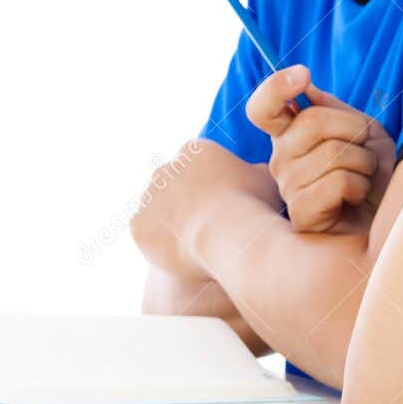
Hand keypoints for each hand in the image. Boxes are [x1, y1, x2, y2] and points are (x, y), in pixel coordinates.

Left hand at [130, 139, 278, 277]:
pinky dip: (161, 244)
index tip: (223, 204)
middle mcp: (165, 168)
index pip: (197, 165)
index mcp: (194, 150)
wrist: (228, 235)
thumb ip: (253, 172)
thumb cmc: (251, 204)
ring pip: (158, 211)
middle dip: (186, 202)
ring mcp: (147, 197)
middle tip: (209, 225)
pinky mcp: (137, 225)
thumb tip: (254, 173)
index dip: (211, 186)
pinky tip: (182, 253)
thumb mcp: (265, 178)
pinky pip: (147, 235)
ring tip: (196, 242)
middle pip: (173, 186)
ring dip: (171, 223)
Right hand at [246, 67, 396, 233]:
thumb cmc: (377, 174)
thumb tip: (306, 88)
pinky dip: (359, 186)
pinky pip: (336, 182)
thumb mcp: (363, 131)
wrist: (391, 217)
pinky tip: (356, 198)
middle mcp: (281, 159)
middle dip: (354, 130)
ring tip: (363, 178)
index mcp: (291, 134)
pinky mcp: (301, 214)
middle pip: (311, 122)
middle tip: (366, 150)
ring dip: (364, 163)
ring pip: (332, 153)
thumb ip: (333, 109)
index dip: (275, 87)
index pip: (263, 108)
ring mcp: (287, 187)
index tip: (302, 74)